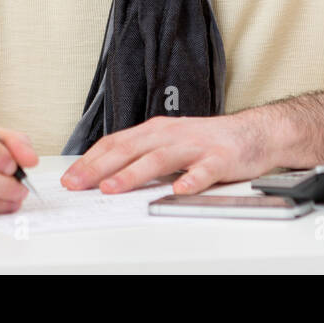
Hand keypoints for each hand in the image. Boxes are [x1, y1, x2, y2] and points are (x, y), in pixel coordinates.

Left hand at [60, 114, 273, 195]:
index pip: (116, 142)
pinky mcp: (220, 159)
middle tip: (78, 184)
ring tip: (113, 188)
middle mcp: (171, 135)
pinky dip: (190, 181)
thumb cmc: (207, 142)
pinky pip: (203, 171)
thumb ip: (142, 155)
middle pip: (130, 149)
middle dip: (100, 168)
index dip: (90, 160)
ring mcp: (195, 146)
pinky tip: (178, 191)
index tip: (70, 177)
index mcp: (155, 131)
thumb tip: (105, 175)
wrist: (253, 133)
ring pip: (159, 159)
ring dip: (134, 173)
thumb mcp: (168, 143)